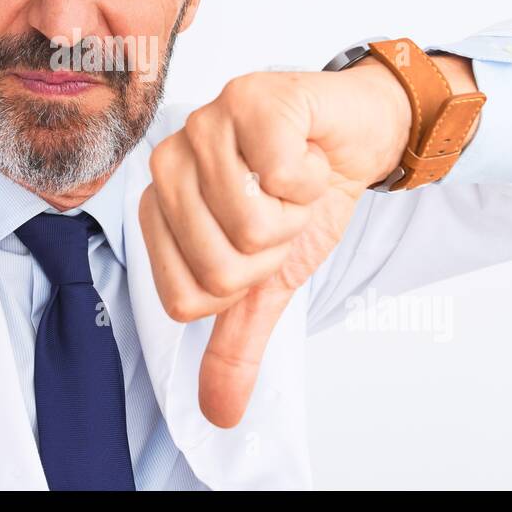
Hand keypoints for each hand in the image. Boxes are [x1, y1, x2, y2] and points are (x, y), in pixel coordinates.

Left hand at [139, 58, 421, 427]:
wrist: (353, 138)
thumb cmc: (301, 196)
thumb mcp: (271, 279)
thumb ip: (237, 339)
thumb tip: (218, 414)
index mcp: (158, 209)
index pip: (186, 298)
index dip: (242, 284)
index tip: (259, 246)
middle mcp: (168, 164)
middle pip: (218, 267)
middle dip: (273, 251)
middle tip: (282, 209)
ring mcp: (205, 124)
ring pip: (252, 225)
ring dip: (296, 213)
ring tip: (293, 182)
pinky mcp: (251, 97)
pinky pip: (282, 176)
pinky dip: (314, 178)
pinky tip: (307, 154)